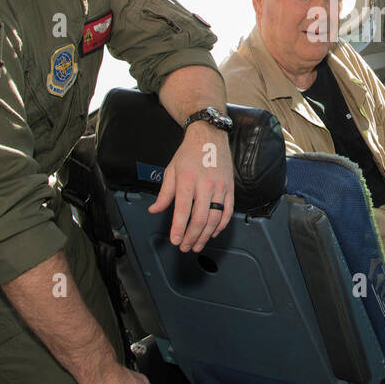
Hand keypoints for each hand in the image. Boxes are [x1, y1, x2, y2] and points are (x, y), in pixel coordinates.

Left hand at [148, 121, 233, 251]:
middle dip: (191, 236)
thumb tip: (155, 210)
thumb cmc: (189, 154)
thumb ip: (164, 193)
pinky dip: (221, 225)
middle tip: (184, 247)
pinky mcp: (229, 188)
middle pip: (200, 218)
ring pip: (214, 218)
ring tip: (197, 245)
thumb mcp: (171, 170)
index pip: (183, 210)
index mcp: (187, 180)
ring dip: (205, 235)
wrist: (210, 136)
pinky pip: (227, 211)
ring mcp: (220, 187)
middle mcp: (205, 185)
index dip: (178, 228)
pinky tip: (213, 233)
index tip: (175, 240)